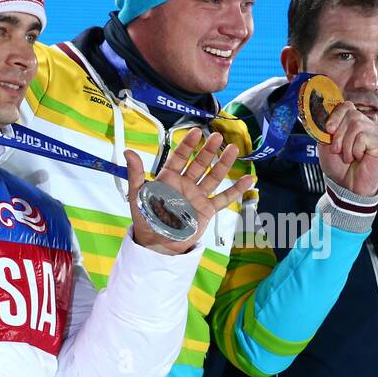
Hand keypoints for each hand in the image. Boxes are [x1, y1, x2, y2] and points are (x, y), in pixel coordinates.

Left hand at [125, 127, 254, 254]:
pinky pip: (224, 198)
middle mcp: (185, 184)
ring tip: (234, 149)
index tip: (196, 132)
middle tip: (217, 137)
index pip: (180, 157)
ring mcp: (198, 196)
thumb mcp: (137, 196)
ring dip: (224, 163)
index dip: (188, 145)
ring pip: (213, 176)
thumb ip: (136, 174)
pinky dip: (236, 190)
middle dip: (208, 150)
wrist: (157, 244)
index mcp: (168, 178)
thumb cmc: (145, 219)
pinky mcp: (207, 210)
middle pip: (199, 163)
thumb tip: (128, 152)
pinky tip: (248, 180)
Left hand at [317, 105, 377, 196]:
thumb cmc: (339, 166)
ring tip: (349, 157)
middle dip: (339, 135)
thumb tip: (326, 114)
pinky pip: (363, 137)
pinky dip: (356, 150)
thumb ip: (327, 128)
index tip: (328, 130)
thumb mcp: (326, 144)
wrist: (347, 186)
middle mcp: (369, 124)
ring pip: (357, 125)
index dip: (336, 115)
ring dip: (346, 145)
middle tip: (339, 151)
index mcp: (355, 123)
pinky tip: (360, 158)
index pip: (347, 106)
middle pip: (351, 114)